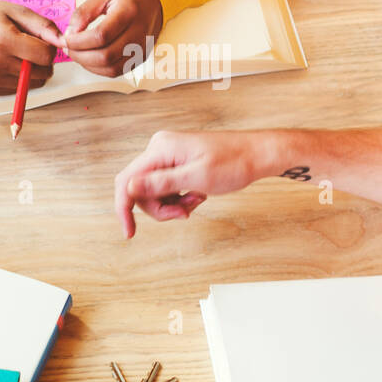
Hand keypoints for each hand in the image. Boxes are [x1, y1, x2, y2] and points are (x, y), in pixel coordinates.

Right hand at [0, 0, 60, 94]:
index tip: (40, 40)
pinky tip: (7, 63)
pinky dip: (18, 79)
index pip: (45, 56)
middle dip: (42, 61)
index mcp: (3, 40)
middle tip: (29, 48)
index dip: (49, 48)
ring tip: (17, 55)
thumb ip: (44, 26)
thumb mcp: (19, 12)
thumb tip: (63, 42)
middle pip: (41, 73)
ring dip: (31, 72)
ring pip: (31, 84)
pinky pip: (17, 90)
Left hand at [62, 0, 162, 78]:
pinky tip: (90, 58)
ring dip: (88, 65)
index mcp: (129, 11)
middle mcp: (138, 32)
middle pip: (106, 56)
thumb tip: (69, 34)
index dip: (79, 41)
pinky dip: (100, 68)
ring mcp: (141, 47)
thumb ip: (84, 12)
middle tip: (68, 47)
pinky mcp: (141, 56)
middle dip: (80, 55)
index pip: (101, 35)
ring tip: (77, 52)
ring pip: (111, 68)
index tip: (65, 38)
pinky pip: (117, 70)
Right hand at [114, 129, 268, 237]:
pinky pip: (166, 186)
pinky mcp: (176, 161)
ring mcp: (168, 154)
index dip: (124, 208)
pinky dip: (179, 197)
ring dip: (173, 204)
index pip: (127, 180)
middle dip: (160, 208)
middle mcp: (159, 148)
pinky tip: (198, 195)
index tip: (129, 233)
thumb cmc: (233, 163)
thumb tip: (129, 188)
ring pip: (154, 191)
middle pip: (140, 189)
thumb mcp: (197, 178)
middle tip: (185, 213)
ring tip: (197, 201)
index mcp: (161, 149)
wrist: (256, 154)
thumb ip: (161, 183)